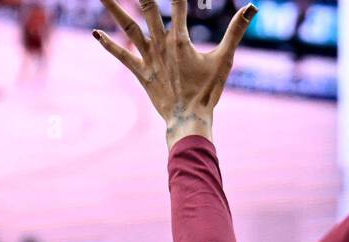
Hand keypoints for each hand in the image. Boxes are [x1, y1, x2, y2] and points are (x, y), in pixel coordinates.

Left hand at [93, 0, 255, 140]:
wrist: (189, 121)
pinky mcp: (141, 73)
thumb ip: (236, 31)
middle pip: (148, 7)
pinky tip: (95, 33)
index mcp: (180, 38)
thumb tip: (253, 7)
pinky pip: (122, 56)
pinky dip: (108, 45)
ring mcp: (149, 58)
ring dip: (114, 8)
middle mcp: (161, 43)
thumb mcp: (224, 60)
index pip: (178, 3)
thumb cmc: (208, 92)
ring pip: (128, 27)